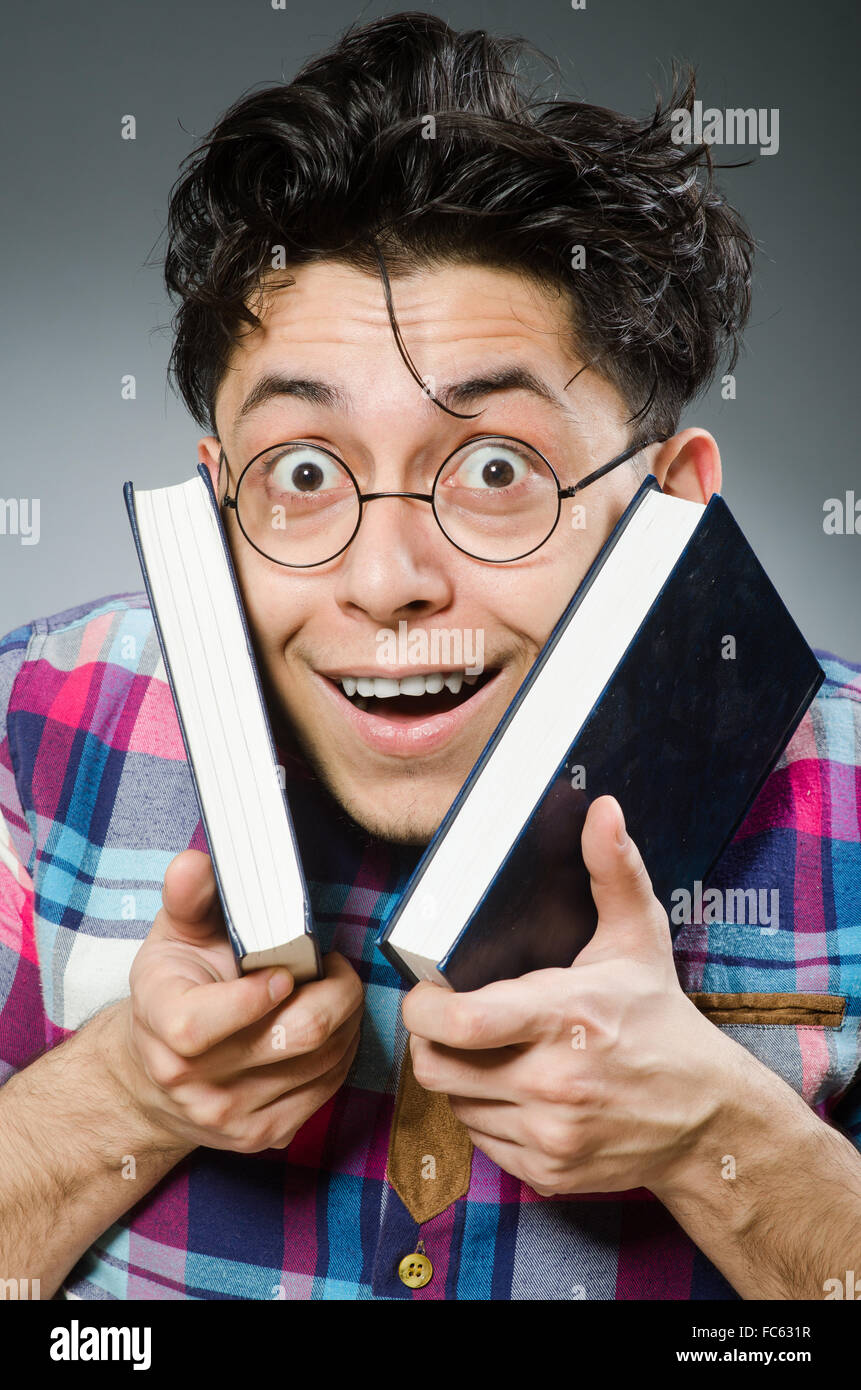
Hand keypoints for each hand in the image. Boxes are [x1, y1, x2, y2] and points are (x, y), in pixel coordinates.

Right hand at [112, 850, 363, 1153]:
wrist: (155, 1080)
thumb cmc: (174, 992)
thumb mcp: (172, 939)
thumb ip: (188, 899)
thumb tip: (196, 862)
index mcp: (162, 1027)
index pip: (202, 1027)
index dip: (254, 996)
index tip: (284, 969)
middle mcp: (192, 1083)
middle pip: (295, 1036)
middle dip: (334, 989)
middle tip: (331, 962)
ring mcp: (231, 1116)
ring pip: (325, 1059)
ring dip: (346, 1016)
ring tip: (332, 987)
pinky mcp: (266, 1136)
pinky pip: (330, 1085)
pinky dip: (344, 1048)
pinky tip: (332, 1022)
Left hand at [403, 796, 742, 1196]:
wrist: (708, 1119)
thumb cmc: (661, 1020)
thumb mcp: (639, 938)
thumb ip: (613, 869)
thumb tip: (602, 808)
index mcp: (565, 1015)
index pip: (463, 1023)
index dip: (421, 1010)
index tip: (422, 993)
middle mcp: (553, 1081)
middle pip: (437, 1067)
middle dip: (430, 1042)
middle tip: (447, 1022)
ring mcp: (549, 1133)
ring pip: (454, 1104)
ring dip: (459, 1077)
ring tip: (490, 1052)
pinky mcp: (547, 1171)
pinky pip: (479, 1139)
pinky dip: (484, 1114)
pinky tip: (514, 1089)